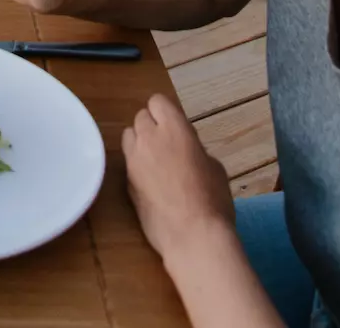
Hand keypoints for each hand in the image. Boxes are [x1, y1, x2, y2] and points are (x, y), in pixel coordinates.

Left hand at [122, 93, 234, 266]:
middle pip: (140, 117)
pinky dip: (136, 164)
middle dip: (152, 127)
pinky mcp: (125, 180)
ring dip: (140, 142)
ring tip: (155, 162)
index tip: (175, 127)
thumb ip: (194, 149)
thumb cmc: (213, 200)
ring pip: (129, 136)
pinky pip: (127, 161)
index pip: (158, 102)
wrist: (193, 236)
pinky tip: (150, 182)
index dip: (165, 113)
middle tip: (167, 146)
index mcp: (175, 129)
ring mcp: (134, 158)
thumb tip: (185, 148)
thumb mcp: (214, 167)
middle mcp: (149, 138)